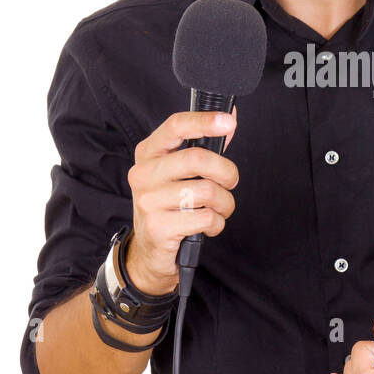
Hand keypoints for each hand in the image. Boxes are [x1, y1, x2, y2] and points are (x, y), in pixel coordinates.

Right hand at [125, 109, 238, 294]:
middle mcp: (143, 174)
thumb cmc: (170, 207)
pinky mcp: (158, 227)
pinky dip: (217, 223)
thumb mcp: (179, 174)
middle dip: (226, 172)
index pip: (176, 126)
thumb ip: (202, 149)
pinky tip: (208, 225)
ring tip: (219, 209)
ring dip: (225, 203)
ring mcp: (148, 201)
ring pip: (206, 191)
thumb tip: (227, 122)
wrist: (150, 252)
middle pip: (197, 158)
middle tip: (230, 182)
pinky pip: (205, 217)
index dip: (204, 121)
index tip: (228, 121)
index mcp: (149, 153)